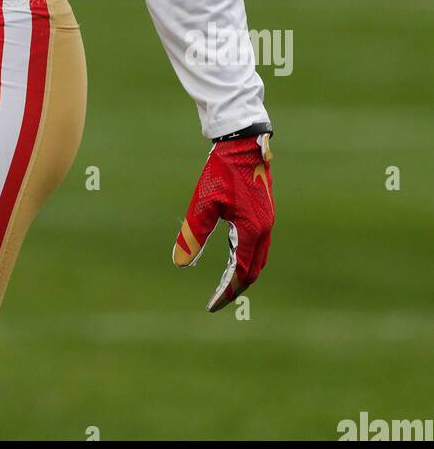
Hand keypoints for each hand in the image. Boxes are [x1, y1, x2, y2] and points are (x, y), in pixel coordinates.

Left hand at [172, 131, 273, 310]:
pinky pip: (259, 244)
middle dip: (236, 287)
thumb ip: (193, 236)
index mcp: (252, 231)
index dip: (226, 292)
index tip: (211, 306)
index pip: (241, 273)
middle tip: (218, 299)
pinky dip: (247, 256)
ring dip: (243, 272)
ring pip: (259, 258)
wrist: (242, 142)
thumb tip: (180, 264)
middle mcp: (264, 229)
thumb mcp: (203, 204)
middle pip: (254, 270)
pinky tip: (233, 253)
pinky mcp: (264, 211)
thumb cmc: (221, 171)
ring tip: (225, 283)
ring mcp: (267, 220)